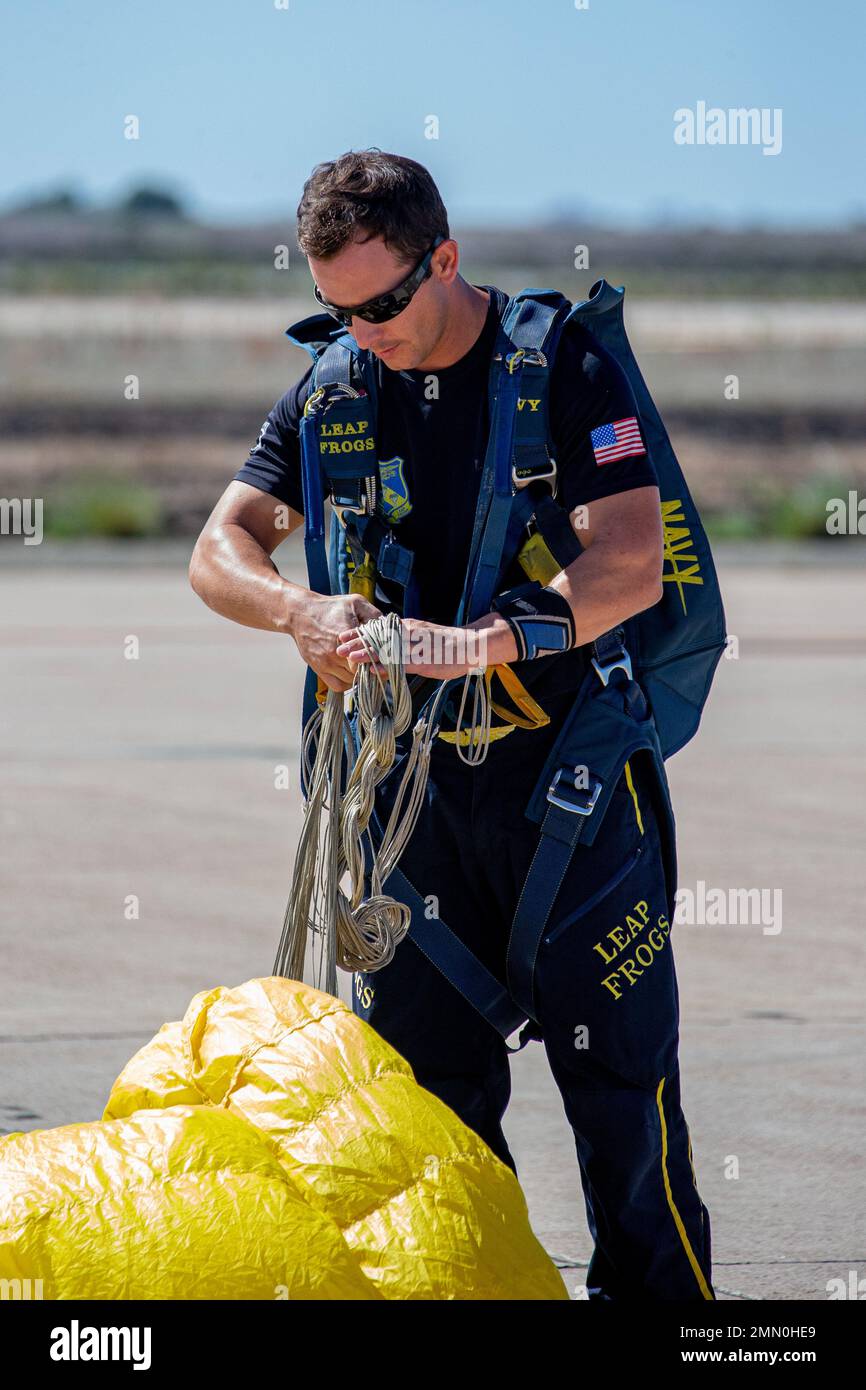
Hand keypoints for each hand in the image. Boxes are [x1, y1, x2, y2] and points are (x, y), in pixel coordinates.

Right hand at [292, 593, 381, 691]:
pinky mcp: (318, 669)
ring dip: (359, 676)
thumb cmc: (330, 608)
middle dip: (371, 668)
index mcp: (347, 634)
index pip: (369, 656)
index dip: (379, 660)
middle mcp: (336, 652)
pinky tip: (350, 673)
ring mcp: (326, 663)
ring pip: (351, 681)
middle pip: (362, 671)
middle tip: (376, 664)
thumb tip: (389, 628)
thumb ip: (373, 615)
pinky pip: (338, 686)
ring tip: (364, 668)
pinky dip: (347, 683)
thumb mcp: (355, 603)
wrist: (301, 614)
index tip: (385, 659)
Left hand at [336, 616, 512, 679]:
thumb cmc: (447, 646)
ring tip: (348, 657)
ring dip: (366, 653)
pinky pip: (401, 662)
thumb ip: (404, 648)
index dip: (360, 633)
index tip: (344, 636)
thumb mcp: (422, 642)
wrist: (472, 644)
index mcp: (408, 628)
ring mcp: (416, 645)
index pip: (379, 629)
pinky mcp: (424, 659)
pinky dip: (386, 665)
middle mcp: (409, 633)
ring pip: (386, 648)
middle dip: (357, 641)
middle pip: (378, 636)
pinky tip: (373, 669)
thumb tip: (385, 657)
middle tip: (338, 646)